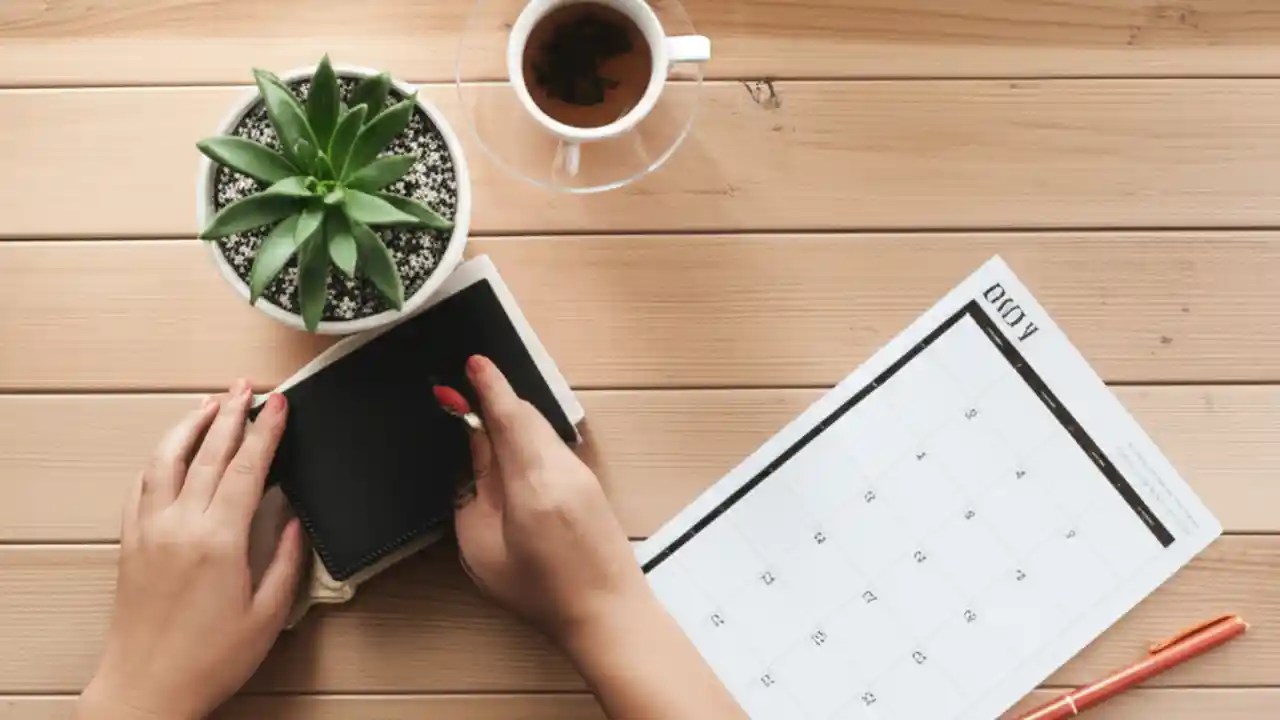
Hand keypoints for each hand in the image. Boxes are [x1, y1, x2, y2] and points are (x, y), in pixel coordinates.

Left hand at [77, 381, 305, 719]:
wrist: (146, 689)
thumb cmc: (208, 661)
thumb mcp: (267, 615)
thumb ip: (287, 561)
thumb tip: (295, 521)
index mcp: (219, 540)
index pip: (246, 468)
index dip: (266, 431)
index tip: (279, 405)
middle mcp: (180, 526)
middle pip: (208, 453)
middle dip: (231, 414)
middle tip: (246, 388)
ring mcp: (150, 531)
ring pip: (167, 460)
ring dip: (190, 425)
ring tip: (209, 404)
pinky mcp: (131, 544)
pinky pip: (141, 486)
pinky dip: (159, 459)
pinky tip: (171, 451)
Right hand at [454, 355, 646, 643]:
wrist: (607, 611)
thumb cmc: (539, 591)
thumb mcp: (484, 546)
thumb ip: (477, 489)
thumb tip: (477, 445)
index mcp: (532, 484)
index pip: (509, 418)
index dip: (491, 387)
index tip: (475, 362)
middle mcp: (562, 469)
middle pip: (527, 417)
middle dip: (498, 401)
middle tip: (468, 393)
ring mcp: (583, 474)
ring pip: (542, 431)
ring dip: (514, 421)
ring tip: (485, 427)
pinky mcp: (592, 483)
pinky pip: (554, 447)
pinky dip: (531, 439)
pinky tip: (514, 457)